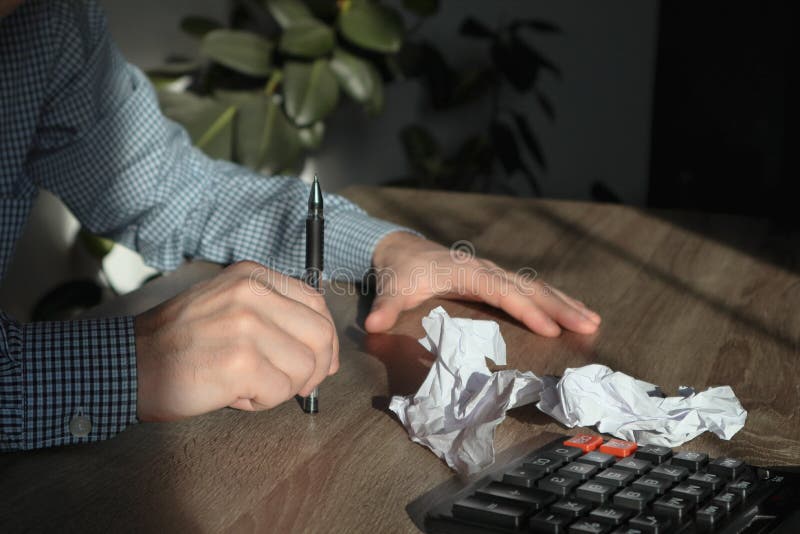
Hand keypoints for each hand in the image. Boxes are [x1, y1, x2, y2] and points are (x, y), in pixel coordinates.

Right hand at [134, 261, 337, 421]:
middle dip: (316, 367)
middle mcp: (252, 294)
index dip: (325, 338)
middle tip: (297, 385)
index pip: (316, 302)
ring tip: (251, 386)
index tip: (320, 361)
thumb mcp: (227, 304)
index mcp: (252, 277)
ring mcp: (247, 326)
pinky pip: (282, 391)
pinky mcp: (240, 363)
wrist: (129, 364)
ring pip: (305, 366)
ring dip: (284, 387)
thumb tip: (321, 347)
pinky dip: (264, 402)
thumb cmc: (179, 342)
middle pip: (320, 334)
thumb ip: (272, 313)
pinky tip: (237, 395)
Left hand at [366, 233, 600, 335]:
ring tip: (593, 320)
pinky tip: (571, 312)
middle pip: (529, 287)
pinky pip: (530, 289)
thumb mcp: (391, 288)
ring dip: (564, 303)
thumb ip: (386, 307)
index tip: (551, 328)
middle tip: (590, 325)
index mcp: (467, 271)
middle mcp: (486, 269)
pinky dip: (553, 300)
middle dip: (560, 306)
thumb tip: (374, 325)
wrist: (400, 249)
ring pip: (536, 286)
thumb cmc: (400, 270)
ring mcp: (494, 273)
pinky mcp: (496, 279)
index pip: (503, 291)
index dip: (527, 309)